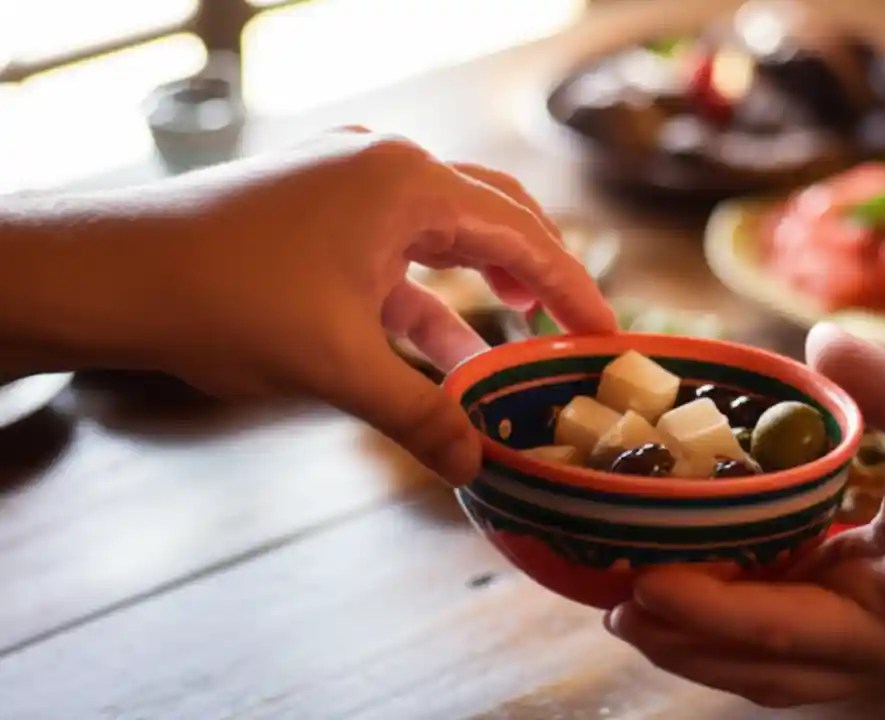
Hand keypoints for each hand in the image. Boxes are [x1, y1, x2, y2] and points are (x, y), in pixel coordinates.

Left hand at [29, 129, 615, 483]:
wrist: (111, 272)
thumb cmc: (224, 299)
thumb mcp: (337, 366)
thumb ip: (418, 416)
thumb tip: (476, 467)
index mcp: (407, 184)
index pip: (521, 236)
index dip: (574, 290)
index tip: (607, 334)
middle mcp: (386, 167)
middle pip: (494, 216)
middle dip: (539, 274)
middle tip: (572, 330)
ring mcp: (348, 182)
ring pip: (444, 235)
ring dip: (480, 292)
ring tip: (514, 346)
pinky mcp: (318, 209)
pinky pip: (395, 253)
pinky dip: (425, 300)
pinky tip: (443, 352)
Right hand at [606, 323, 884, 706]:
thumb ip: (869, 384)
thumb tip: (819, 335)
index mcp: (866, 570)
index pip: (766, 582)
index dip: (702, 572)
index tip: (640, 544)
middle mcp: (861, 615)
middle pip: (747, 634)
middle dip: (674, 621)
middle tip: (603, 592)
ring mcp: (872, 634)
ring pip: (752, 652)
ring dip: (680, 633)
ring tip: (614, 605)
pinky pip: (784, 627)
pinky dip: (716, 616)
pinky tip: (655, 592)